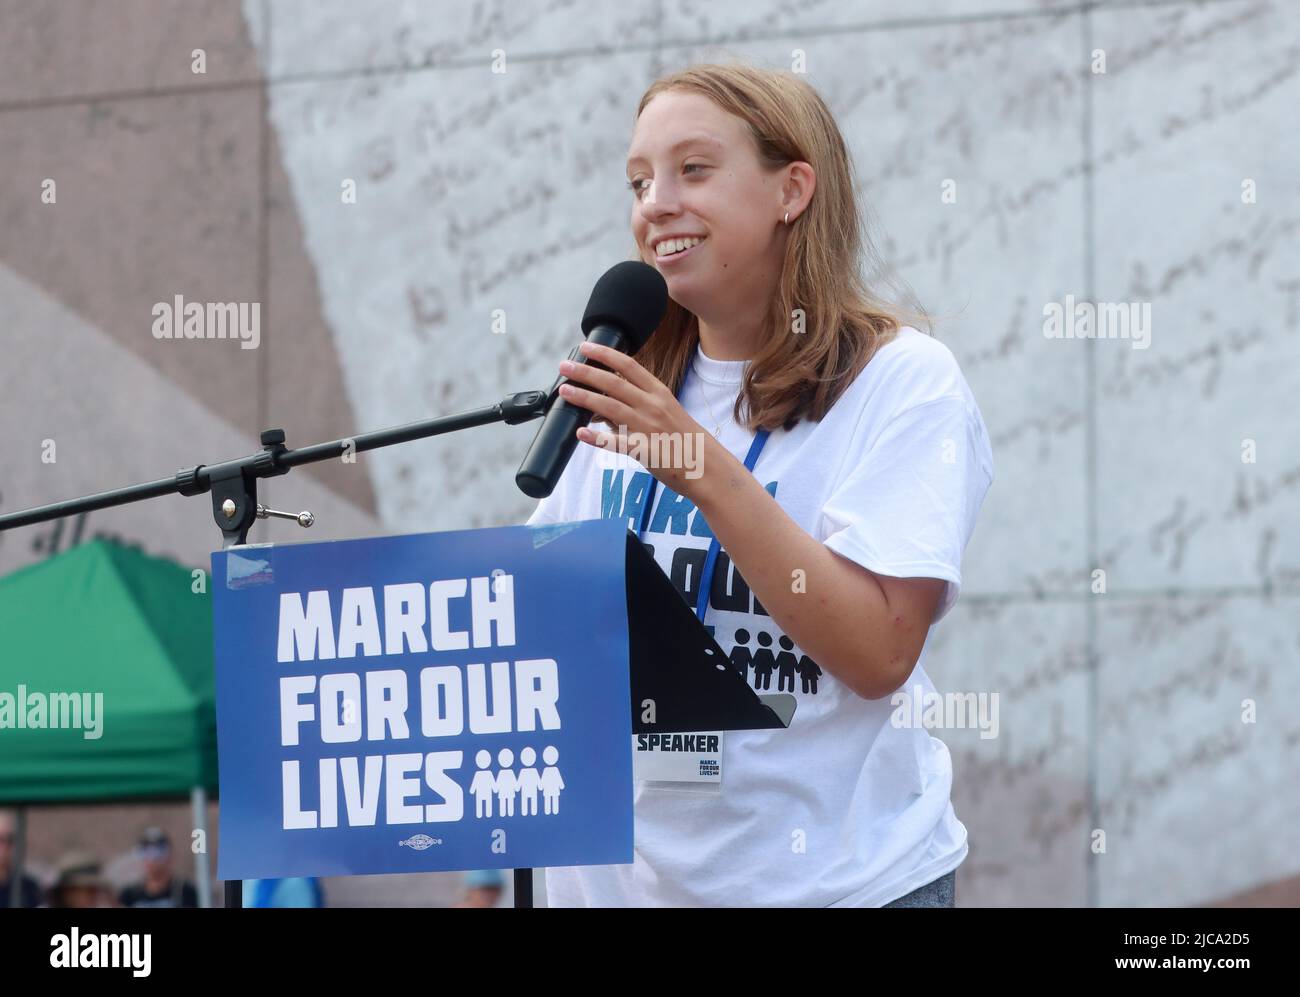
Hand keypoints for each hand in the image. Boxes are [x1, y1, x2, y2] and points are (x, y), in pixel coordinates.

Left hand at [556, 341, 713, 499]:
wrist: (706, 466)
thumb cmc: (685, 439)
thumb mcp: (666, 412)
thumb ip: (636, 405)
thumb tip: (602, 406)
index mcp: (659, 393)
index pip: (629, 366)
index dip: (605, 354)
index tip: (586, 346)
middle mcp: (652, 406)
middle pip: (614, 383)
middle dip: (586, 373)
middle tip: (565, 366)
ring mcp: (648, 427)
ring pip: (610, 408)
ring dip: (584, 398)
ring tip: (565, 391)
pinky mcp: (644, 450)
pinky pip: (616, 442)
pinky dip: (597, 438)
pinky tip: (581, 433)